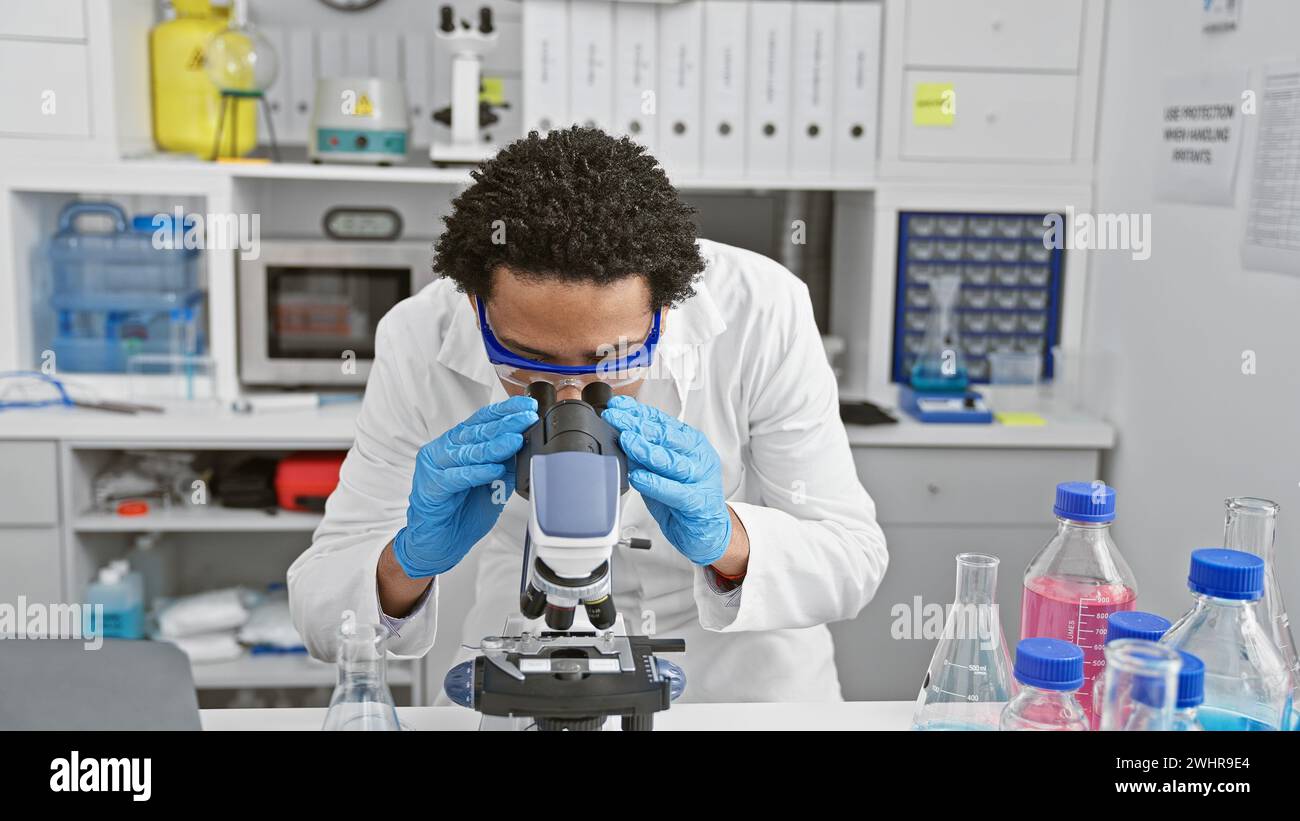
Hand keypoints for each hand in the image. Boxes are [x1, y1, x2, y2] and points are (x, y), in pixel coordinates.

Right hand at [392, 395, 537, 577]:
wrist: (440, 544)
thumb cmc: (462, 513)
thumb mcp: (493, 485)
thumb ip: (504, 465)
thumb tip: (526, 447)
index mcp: (457, 445)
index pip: (481, 421)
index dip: (505, 412)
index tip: (527, 407)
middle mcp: (443, 451)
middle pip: (476, 432)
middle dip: (505, 425)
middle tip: (526, 419)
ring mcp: (434, 468)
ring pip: (467, 452)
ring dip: (493, 446)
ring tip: (514, 440)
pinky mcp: (430, 488)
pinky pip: (456, 477)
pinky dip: (477, 472)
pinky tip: (494, 469)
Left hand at [601, 395, 730, 565]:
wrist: (708, 530)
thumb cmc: (684, 498)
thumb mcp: (661, 470)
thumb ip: (644, 454)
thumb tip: (620, 435)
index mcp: (690, 443)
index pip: (662, 421)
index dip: (638, 411)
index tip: (617, 405)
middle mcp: (697, 457)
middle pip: (665, 436)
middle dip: (636, 424)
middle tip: (614, 417)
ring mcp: (700, 479)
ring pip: (671, 460)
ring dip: (646, 449)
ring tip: (627, 440)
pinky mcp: (697, 502)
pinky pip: (674, 490)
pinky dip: (654, 483)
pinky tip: (639, 477)